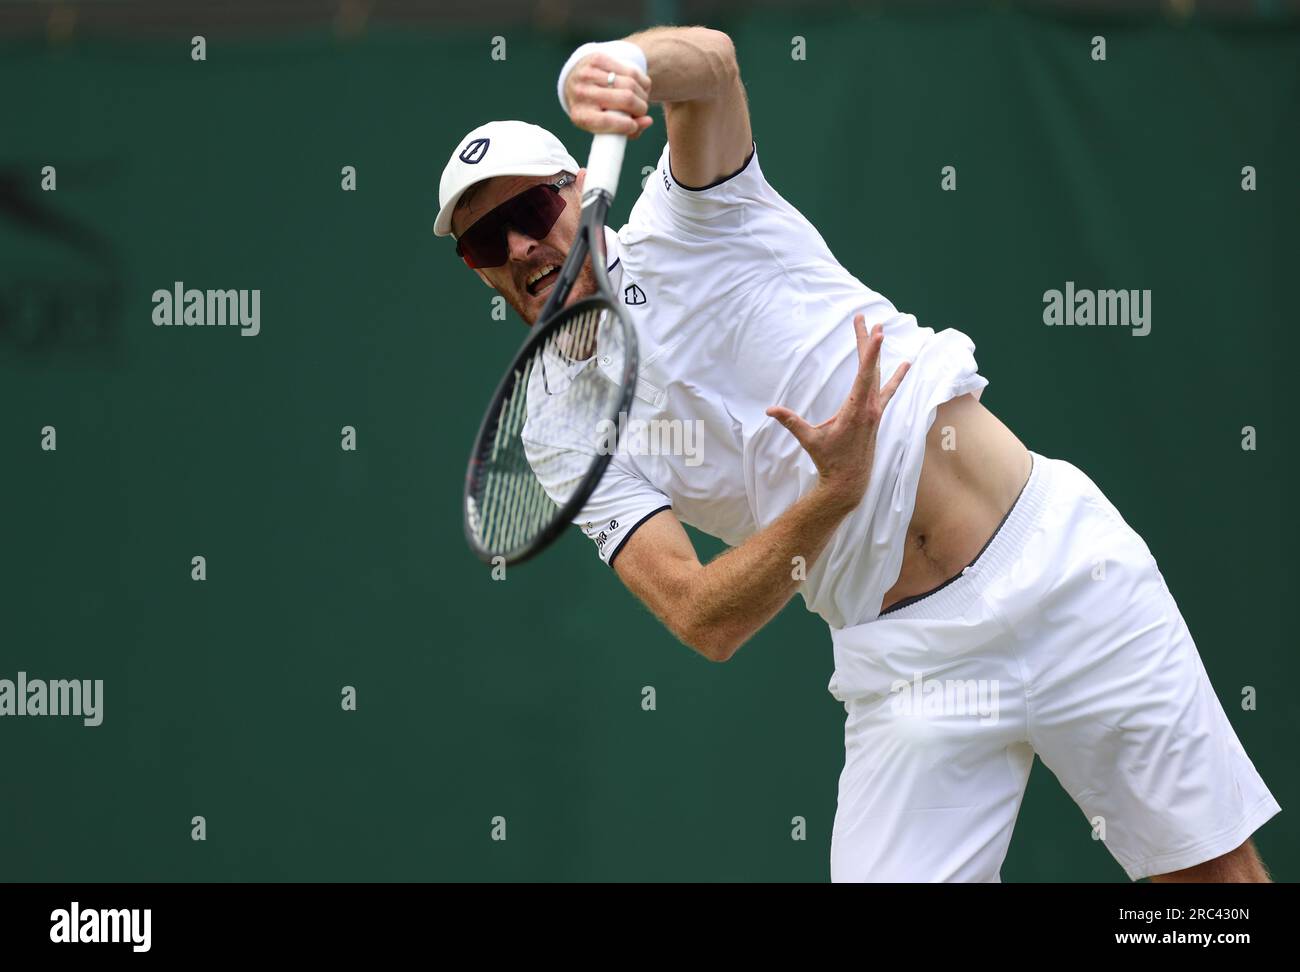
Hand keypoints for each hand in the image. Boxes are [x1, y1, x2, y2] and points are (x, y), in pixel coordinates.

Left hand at [563, 51, 653, 138]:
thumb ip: (630, 131)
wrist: (574, 83)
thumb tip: (648, 121)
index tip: (634, 125)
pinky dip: (641, 80)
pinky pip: (630, 70)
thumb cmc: (596, 112)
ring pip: (631, 83)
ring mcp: (588, 74)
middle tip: (641, 110)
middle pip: (626, 98)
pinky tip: (638, 86)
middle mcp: (581, 93)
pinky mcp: (598, 59)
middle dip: (641, 107)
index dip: (628, 125)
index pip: (607, 121)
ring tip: (640, 99)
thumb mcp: (606, 128)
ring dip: (642, 94)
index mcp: (580, 115)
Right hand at [766, 315, 909, 512]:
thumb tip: (770, 410)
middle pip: (871, 367)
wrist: (849, 482)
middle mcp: (871, 407)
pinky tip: (905, 364)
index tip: (877, 333)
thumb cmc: (829, 461)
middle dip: (866, 341)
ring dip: (877, 353)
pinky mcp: (876, 415)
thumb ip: (791, 422)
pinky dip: (894, 376)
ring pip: (878, 375)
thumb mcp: (809, 440)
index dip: (870, 352)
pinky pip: (887, 389)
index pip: (865, 374)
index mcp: (856, 409)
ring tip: (881, 330)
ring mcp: (876, 410)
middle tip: (864, 318)